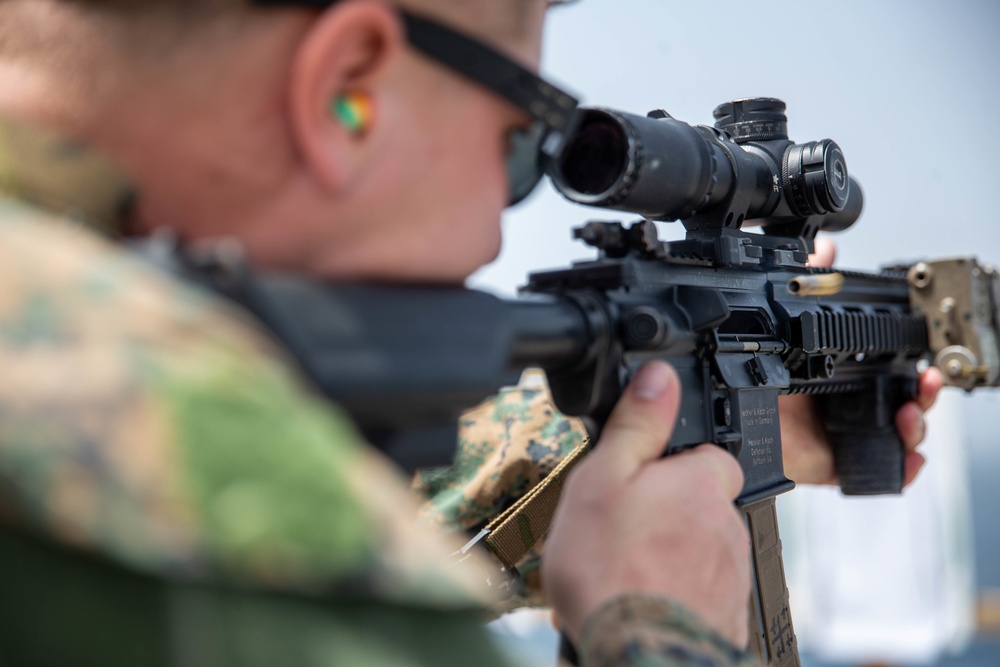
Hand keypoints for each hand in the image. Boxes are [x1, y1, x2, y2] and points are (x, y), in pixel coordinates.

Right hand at [542, 361, 749, 646]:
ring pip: (699, 549)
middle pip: (700, 504)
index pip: (706, 453)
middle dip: (667, 512)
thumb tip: (660, 375)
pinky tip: (641, 599)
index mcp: (702, 483)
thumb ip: (636, 425)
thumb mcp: (603, 478)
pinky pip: (699, 592)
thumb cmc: (610, 568)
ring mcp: (732, 576)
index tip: (638, 479)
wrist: (638, 654)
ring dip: (669, 554)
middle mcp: (728, 526)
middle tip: (620, 529)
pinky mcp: (727, 618)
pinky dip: (674, 593)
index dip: (669, 463)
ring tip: (623, 570)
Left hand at [779, 236, 943, 485]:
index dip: (913, 371)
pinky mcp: (837, 461)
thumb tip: (825, 246)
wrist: (729, 413)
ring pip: (899, 436)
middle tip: (924, 384)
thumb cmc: (758, 373)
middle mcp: (851, 406)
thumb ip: (808, 286)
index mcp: (846, 376)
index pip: (893, 374)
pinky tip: (904, 459)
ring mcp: (847, 434)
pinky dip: (898, 468)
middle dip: (924, 397)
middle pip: (906, 404)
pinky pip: (877, 471)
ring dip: (915, 427)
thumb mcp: (787, 327)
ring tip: (907, 417)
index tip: (924, 363)